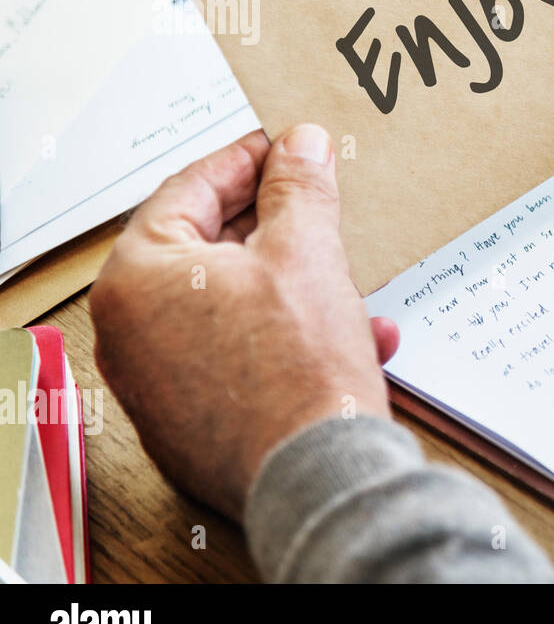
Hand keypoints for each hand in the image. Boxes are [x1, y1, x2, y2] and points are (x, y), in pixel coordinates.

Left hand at [90, 126, 399, 519]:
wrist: (317, 478)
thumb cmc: (297, 373)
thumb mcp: (308, 251)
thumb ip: (298, 187)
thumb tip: (300, 145)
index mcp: (135, 278)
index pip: (190, 188)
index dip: (252, 159)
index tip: (290, 147)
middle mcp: (130, 331)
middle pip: (209, 248)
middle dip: (281, 226)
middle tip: (322, 203)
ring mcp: (158, 381)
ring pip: (232, 303)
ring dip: (298, 285)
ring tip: (352, 281)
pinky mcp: (192, 419)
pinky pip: (241, 352)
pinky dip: (291, 336)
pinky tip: (353, 335)